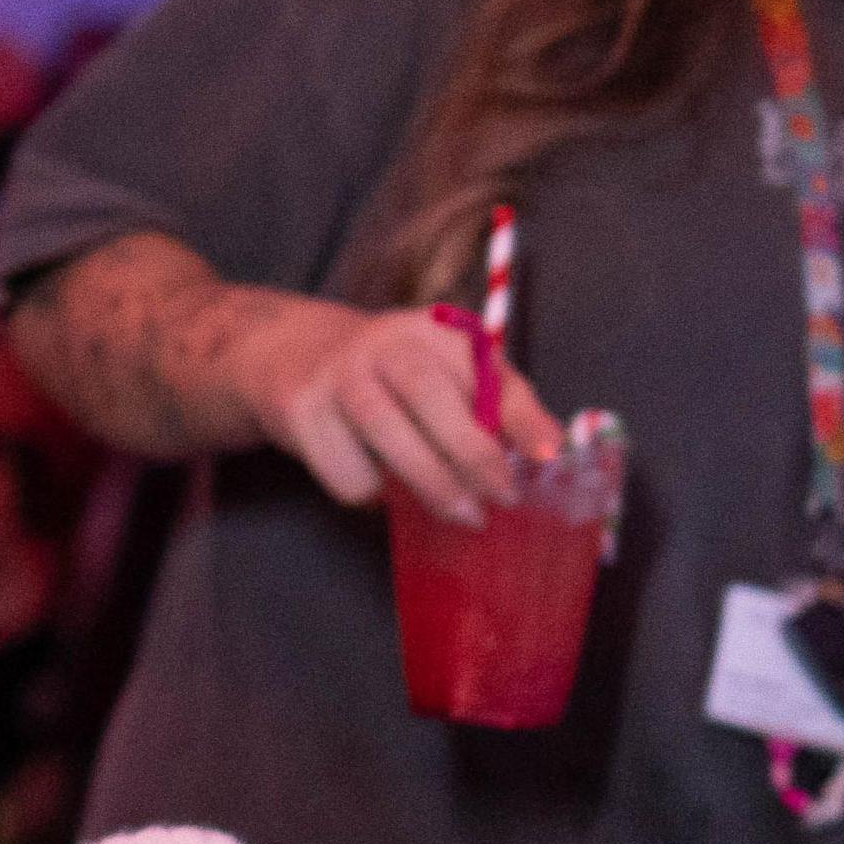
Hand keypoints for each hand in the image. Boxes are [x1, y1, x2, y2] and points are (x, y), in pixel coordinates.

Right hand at [229, 296, 559, 526]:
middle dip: (470, 455)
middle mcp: (383, 343)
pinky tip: (380, 483)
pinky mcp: (300, 410)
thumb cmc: (393, 374)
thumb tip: (551, 450)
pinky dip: (371, 493)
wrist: (292, 354)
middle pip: (429, 396)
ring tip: (461, 513)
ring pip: (385, 434)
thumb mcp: (448, 372)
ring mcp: (337, 375)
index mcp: (432, 330)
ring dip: (431, 484)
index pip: (481, 367)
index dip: (518, 413)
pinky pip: (346, 470)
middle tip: (501, 498)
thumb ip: (500, 405)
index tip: (547, 456)